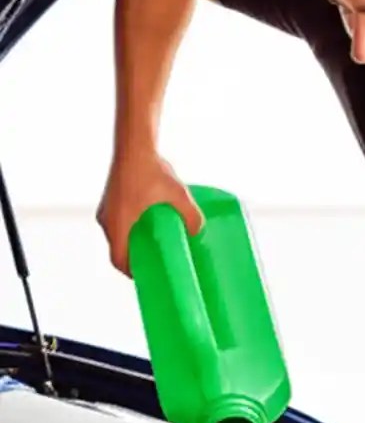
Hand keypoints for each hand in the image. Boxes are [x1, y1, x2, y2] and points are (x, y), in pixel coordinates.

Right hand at [96, 150, 203, 276]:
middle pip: (119, 248)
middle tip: (157, 261)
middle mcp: (107, 220)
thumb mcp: (179, 196)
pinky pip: (120, 219)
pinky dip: (132, 226)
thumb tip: (200, 232)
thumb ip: (191, 217)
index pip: (119, 260)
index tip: (149, 277)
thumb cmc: (152, 172)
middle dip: (137, 257)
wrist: (134, 145)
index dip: (133, 273)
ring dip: (135, 240)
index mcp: (118, 226)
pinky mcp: (111, 198)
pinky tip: (151, 222)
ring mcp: (107, 208)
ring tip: (157, 243)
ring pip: (119, 233)